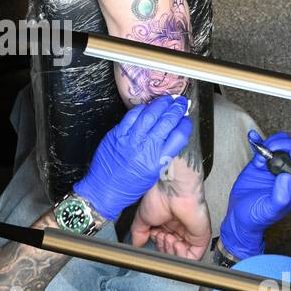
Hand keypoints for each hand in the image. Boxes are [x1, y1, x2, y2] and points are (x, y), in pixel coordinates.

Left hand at [74, 95, 192, 219]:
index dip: (185, 124)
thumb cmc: (129, 185)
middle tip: (180, 103)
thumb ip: (163, 153)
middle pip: (167, 121)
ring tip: (167, 100)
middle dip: (176, 109)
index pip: (179, 136)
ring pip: (150, 114)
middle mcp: (146, 148)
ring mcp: (130, 139)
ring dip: (161, 104)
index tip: (186, 119)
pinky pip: (131, 116)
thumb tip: (171, 133)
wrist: (104, 190)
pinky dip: (141, 109)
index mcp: (158, 161)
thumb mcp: (154, 173)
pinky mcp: (117, 134)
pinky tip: (147, 107)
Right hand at [131, 176, 211, 259]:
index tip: (152, 236)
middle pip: (171, 252)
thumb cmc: (161, 195)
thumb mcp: (142, 218)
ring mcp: (191, 233)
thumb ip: (138, 234)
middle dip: (163, 248)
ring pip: (181, 256)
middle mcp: (180, 229)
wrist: (173, 189)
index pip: (163, 245)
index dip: (157, 245)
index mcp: (168, 224)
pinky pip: (193, 256)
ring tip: (168, 238)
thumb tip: (135, 244)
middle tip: (160, 237)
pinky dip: (182, 255)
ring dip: (171, 252)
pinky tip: (176, 244)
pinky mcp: (200, 237)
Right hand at [220, 131, 290, 259]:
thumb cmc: (257, 218)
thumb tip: (287, 178)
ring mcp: (278, 167)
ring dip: (277, 142)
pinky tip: (253, 137)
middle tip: (276, 150)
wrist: (238, 216)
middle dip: (290, 147)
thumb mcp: (269, 211)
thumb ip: (280, 197)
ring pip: (286, 146)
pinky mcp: (263, 162)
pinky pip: (265, 146)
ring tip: (265, 148)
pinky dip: (260, 140)